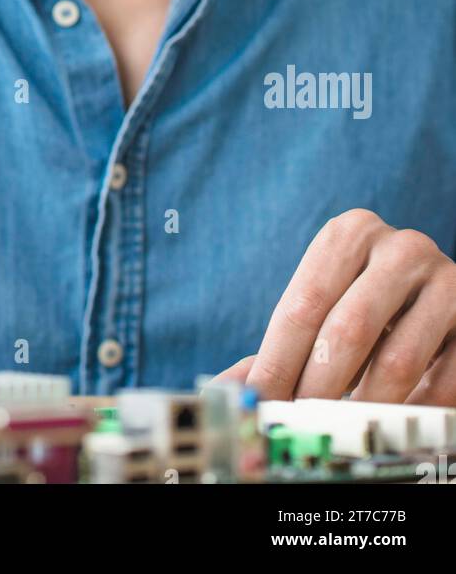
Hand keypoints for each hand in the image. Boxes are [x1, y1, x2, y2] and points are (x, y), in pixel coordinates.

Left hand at [210, 209, 455, 404]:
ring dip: (362, 405)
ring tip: (340, 428)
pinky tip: (388, 419)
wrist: (430, 292)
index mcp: (350, 233)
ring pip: (397, 359)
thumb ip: (280, 346)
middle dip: (317, 387)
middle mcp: (400, 247)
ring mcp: (445, 279)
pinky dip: (410, 411)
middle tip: (299, 424)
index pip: (303, 304)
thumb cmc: (363, 301)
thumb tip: (227, 390)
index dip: (277, 362)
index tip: (260, 403)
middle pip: (348, 329)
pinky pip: (442, 380)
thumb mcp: (323, 305)